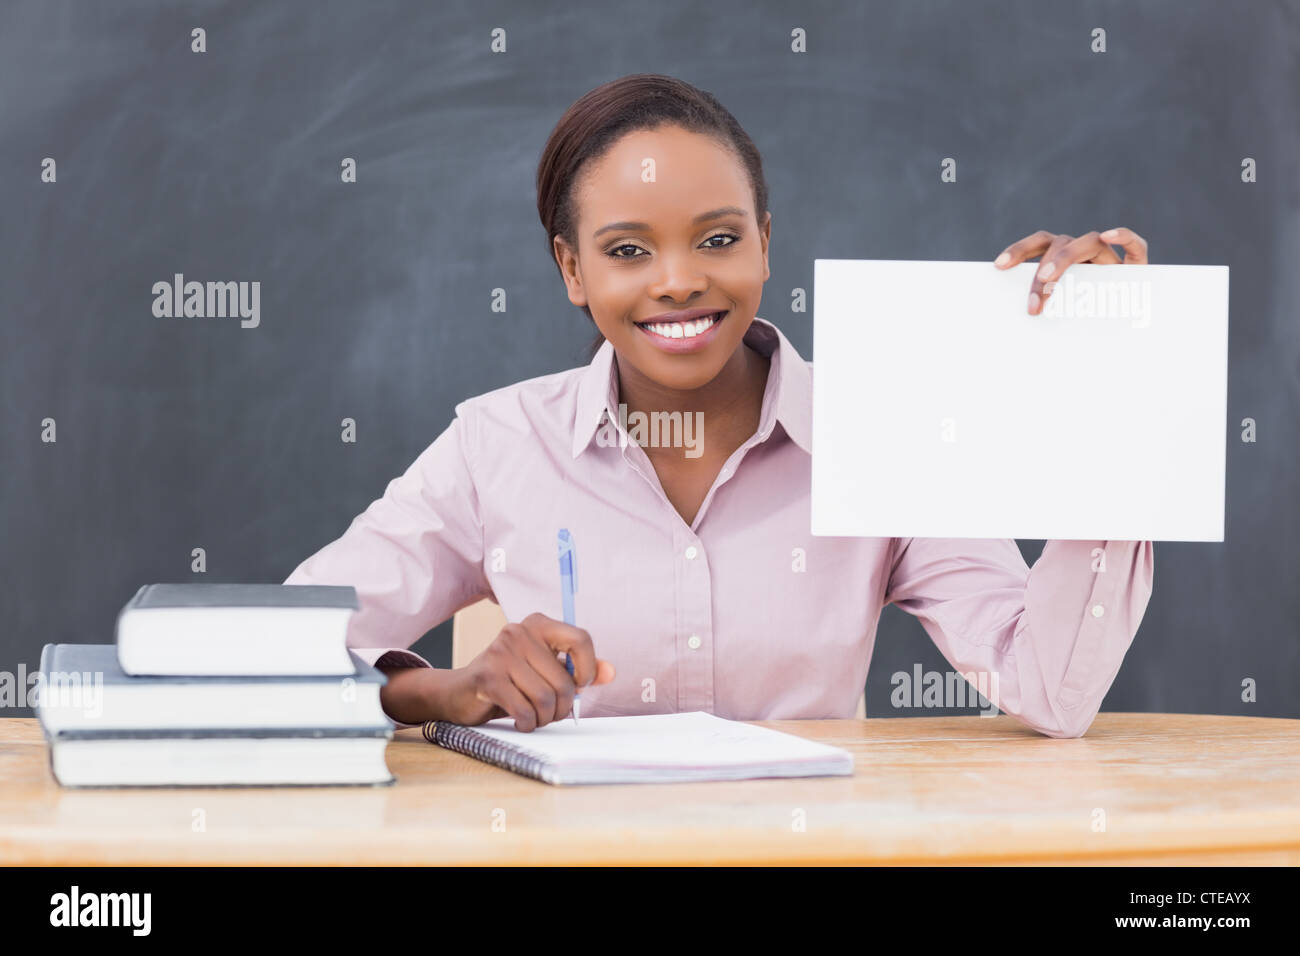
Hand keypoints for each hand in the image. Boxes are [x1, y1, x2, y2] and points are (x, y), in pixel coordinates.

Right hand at [443, 612, 615, 730]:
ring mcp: (501, 652)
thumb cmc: (511, 681)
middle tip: (552, 712)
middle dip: (562, 707)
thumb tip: (610, 673)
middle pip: (564, 681)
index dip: (587, 669)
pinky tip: (522, 720)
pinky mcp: (487, 677)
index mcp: (539, 624)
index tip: (578, 685)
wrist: (461, 693)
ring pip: (546, 698)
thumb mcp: (547, 671)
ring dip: (545, 718)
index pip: (581, 639)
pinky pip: (524, 710)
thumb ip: (579, 671)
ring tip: (535, 716)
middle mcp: (519, 632)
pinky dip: (528, 723)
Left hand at [993, 227, 1149, 313]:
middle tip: (1032, 301)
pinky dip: (1123, 236)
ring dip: (1065, 258)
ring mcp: (1108, 254)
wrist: (1126, 326)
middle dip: (1042, 270)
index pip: (1039, 243)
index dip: (1019, 250)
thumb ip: (1043, 307)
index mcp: (1061, 255)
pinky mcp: (1136, 263)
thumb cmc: (1083, 317)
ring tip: (1047, 280)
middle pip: (1059, 243)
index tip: (998, 265)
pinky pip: (1134, 243)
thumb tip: (1017, 322)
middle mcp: (1082, 250)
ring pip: (1089, 242)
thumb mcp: (1058, 313)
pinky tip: (1108, 235)